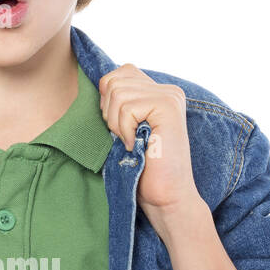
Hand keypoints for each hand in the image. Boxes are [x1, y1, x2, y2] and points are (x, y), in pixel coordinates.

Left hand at [98, 64, 201, 231]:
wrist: (165, 197)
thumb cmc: (142, 169)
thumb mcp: (125, 129)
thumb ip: (118, 103)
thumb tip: (99, 84)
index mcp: (158, 92)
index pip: (119, 73)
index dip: (108, 99)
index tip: (118, 128)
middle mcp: (168, 90)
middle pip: (114, 81)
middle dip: (109, 113)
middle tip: (125, 138)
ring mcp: (170, 96)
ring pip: (117, 92)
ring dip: (116, 124)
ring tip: (132, 142)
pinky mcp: (168, 106)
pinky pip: (127, 108)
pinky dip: (124, 130)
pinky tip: (137, 145)